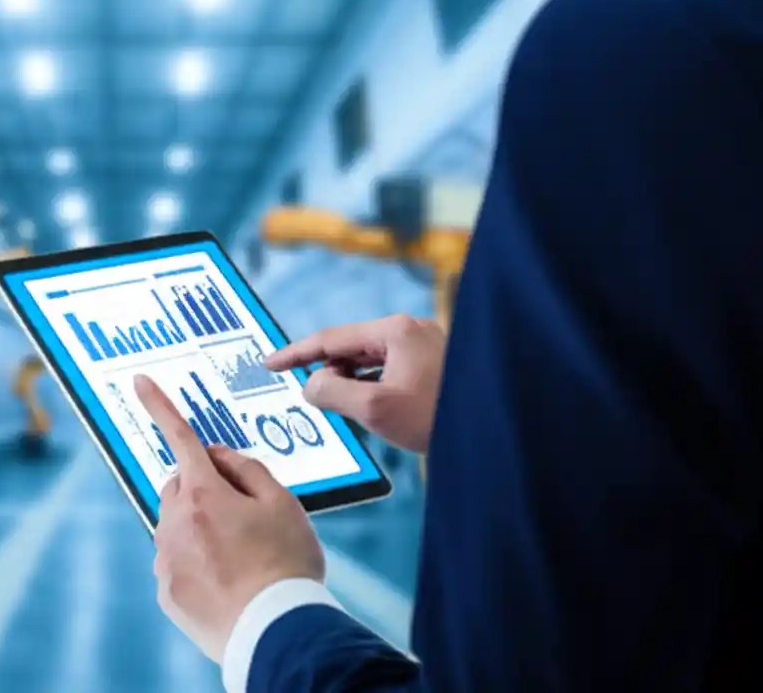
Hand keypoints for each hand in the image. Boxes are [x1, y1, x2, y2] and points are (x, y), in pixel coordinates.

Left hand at [135, 375, 323, 662]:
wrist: (275, 633)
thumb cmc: (286, 565)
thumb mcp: (283, 505)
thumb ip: (247, 470)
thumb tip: (218, 458)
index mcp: (203, 494)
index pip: (180, 438)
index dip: (160, 406)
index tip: (138, 381)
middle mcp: (173, 523)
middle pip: (179, 488)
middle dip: (201, 489)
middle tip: (242, 515)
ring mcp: (166, 560)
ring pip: (176, 527)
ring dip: (199, 529)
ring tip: (242, 558)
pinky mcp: (166, 593)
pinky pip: (176, 563)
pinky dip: (196, 564)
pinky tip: (228, 582)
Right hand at [265, 314, 444, 452]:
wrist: (493, 432)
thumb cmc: (438, 418)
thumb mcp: (374, 409)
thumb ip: (332, 393)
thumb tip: (311, 384)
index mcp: (394, 331)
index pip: (331, 339)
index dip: (295, 353)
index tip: (270, 364)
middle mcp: (410, 330)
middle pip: (350, 348)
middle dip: (329, 373)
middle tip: (317, 401)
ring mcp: (425, 345)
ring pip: (370, 361)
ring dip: (351, 383)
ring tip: (347, 409)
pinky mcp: (434, 364)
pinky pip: (389, 370)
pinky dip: (371, 386)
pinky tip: (369, 406)